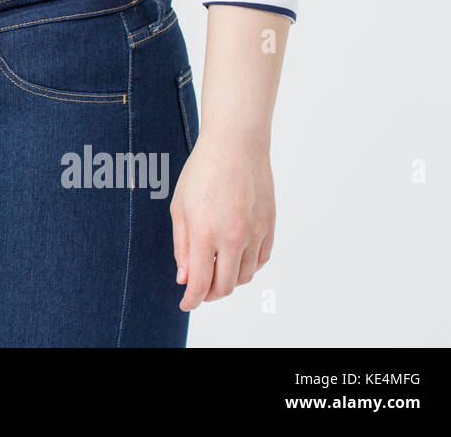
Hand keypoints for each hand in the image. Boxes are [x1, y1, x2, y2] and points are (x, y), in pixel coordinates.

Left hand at [170, 130, 274, 310]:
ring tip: (216, 271)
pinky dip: (248, 267)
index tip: (186, 304)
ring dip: (229, 281)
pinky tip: (236, 259)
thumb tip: (184, 277)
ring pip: (245, 276)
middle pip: (225, 286)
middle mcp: (234, 238)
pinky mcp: (270, 227)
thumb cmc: (202, 171)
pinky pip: (261, 261)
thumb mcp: (179, 207)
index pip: (200, 282)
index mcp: (206, 233)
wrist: (236, 146)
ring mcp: (256, 234)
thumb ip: (182, 246)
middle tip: (199, 290)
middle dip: (210, 294)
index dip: (192, 300)